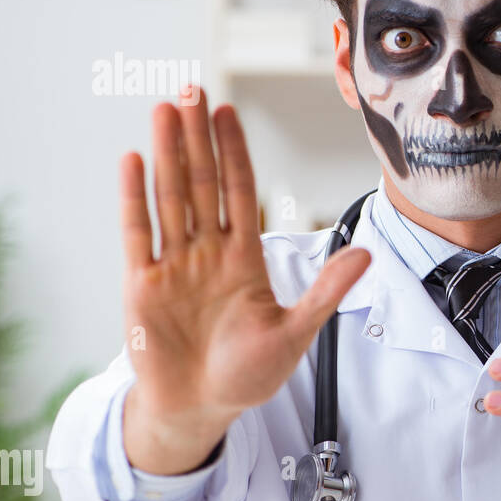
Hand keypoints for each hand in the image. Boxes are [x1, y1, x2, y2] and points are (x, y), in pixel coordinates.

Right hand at [119, 85, 370, 474]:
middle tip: (191, 90)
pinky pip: (137, 232)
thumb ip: (326, 291)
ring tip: (164, 109)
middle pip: (201, 183)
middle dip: (197, 137)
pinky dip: (134, 197)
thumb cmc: (248, 374)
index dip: (234, 151)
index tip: (228, 113)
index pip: (239, 192)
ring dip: (167, 153)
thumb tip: (367, 255)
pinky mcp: (141, 284)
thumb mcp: (296, 332)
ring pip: (170, 197)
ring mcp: (173, 264)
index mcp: (244, 258)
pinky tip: (133, 160)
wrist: (200, 410)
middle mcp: (207, 252)